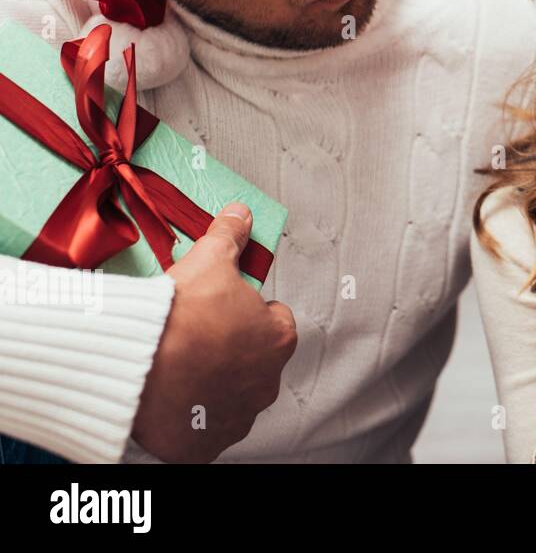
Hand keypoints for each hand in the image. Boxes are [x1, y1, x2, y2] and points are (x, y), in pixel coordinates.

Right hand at [131, 203, 296, 462]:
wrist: (135, 367)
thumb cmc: (178, 318)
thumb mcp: (208, 263)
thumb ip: (228, 238)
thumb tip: (240, 215)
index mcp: (277, 337)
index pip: (273, 318)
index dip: (246, 309)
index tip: (222, 307)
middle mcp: (267, 379)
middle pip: (253, 357)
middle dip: (230, 346)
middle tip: (196, 336)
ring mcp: (240, 414)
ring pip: (232, 392)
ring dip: (213, 380)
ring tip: (180, 365)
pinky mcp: (209, 441)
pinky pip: (206, 426)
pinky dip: (192, 414)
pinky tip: (171, 397)